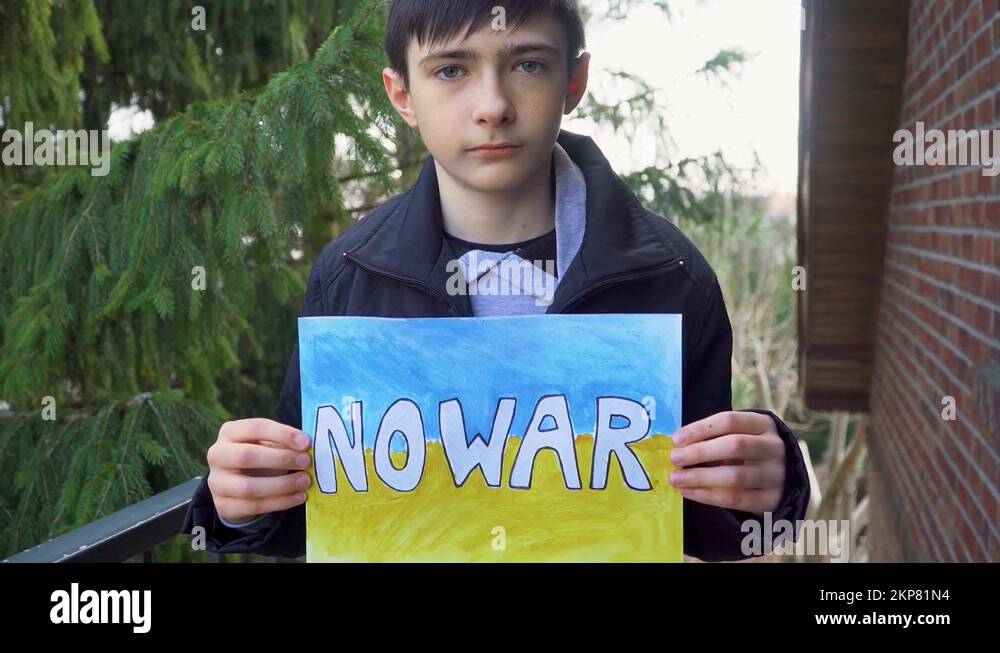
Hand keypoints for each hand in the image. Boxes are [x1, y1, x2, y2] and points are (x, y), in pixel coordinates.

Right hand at [207, 418, 312, 524]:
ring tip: (305, 482)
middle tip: (306, 462)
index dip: (282, 434)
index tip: (306, 443)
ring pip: (248, 487)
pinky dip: (280, 502)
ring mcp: (217, 482)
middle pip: (247, 456)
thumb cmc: (259, 456)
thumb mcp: (268, 444)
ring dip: (282, 485)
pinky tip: (299, 497)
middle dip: (281, 459)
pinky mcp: (223, 505)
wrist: (237, 486)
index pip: (255, 428)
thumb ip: (284, 442)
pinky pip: (253, 506)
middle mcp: (217, 455)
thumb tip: (307, 446)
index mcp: (229, 432)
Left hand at [668, 411, 785, 515]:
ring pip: (734, 476)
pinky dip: (708, 496)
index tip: (676, 439)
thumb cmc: (751, 453)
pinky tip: (689, 492)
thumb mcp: (742, 436)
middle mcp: (774, 447)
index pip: (729, 420)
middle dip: (699, 452)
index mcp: (764, 425)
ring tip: (676, 479)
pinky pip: (736, 499)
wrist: (786, 480)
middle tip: (674, 459)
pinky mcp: (772, 500)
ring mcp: (776, 475)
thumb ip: (716, 437)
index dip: (700, 428)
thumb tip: (679, 445)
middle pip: (734, 446)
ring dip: (699, 477)